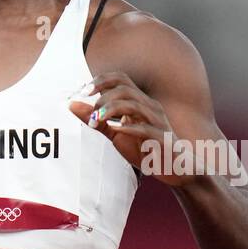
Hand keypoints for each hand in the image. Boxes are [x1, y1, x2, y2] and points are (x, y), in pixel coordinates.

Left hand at [68, 72, 190, 187]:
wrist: (176, 169)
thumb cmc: (146, 150)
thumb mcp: (116, 135)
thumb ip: (96, 120)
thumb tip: (71, 104)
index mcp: (140, 102)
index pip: (121, 79)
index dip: (101, 80)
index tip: (82, 91)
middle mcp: (150, 107)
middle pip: (125, 89)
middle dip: (103, 96)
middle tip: (89, 111)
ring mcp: (157, 122)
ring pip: (134, 105)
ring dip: (111, 110)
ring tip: (96, 121)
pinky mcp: (161, 139)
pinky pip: (144, 128)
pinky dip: (127, 128)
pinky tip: (114, 130)